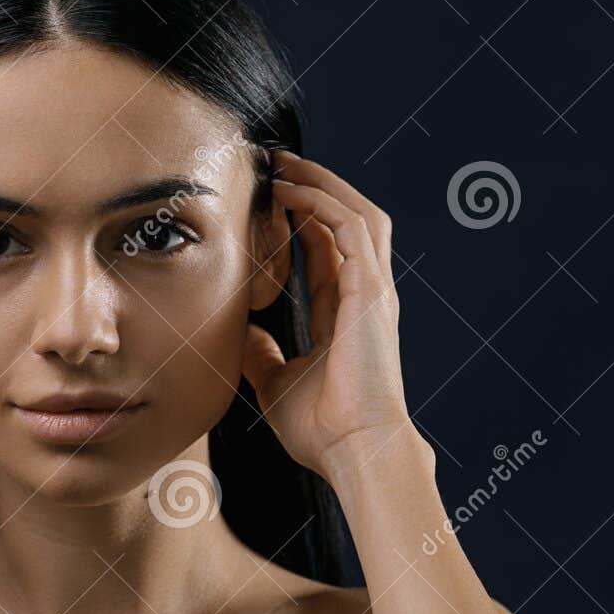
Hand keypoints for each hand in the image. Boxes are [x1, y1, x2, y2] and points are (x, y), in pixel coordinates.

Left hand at [240, 151, 415, 477]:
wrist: (354, 449)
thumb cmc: (322, 429)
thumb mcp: (276, 383)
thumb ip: (261, 354)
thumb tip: (238, 333)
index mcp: (349, 315)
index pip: (330, 250)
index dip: (303, 219)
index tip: (269, 197)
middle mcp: (367, 295)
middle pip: (350, 221)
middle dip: (318, 188)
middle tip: (278, 165)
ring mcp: (374, 290)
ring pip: (357, 213)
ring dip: (322, 184)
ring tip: (285, 164)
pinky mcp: (373, 290)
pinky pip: (351, 227)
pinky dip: (323, 201)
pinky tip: (291, 189)